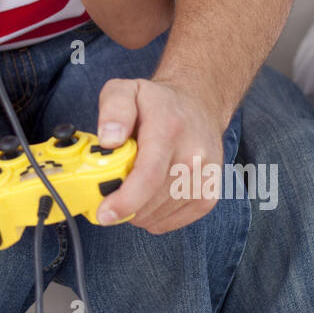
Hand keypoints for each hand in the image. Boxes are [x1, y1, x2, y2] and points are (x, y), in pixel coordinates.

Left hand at [93, 77, 227, 233]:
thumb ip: (113, 110)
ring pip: (159, 215)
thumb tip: (108, 140)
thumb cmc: (157, 103)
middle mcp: (193, 155)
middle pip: (151, 200)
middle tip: (109, 190)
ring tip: (132, 186)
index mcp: (169, 128)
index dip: (124, 201)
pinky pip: (173, 222)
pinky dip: (154, 217)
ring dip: (137, 210)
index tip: (104, 213)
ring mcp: (204, 178)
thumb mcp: (126, 90)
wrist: (199, 105)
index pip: (148, 175)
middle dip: (122, 204)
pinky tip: (148, 196)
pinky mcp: (209, 195)